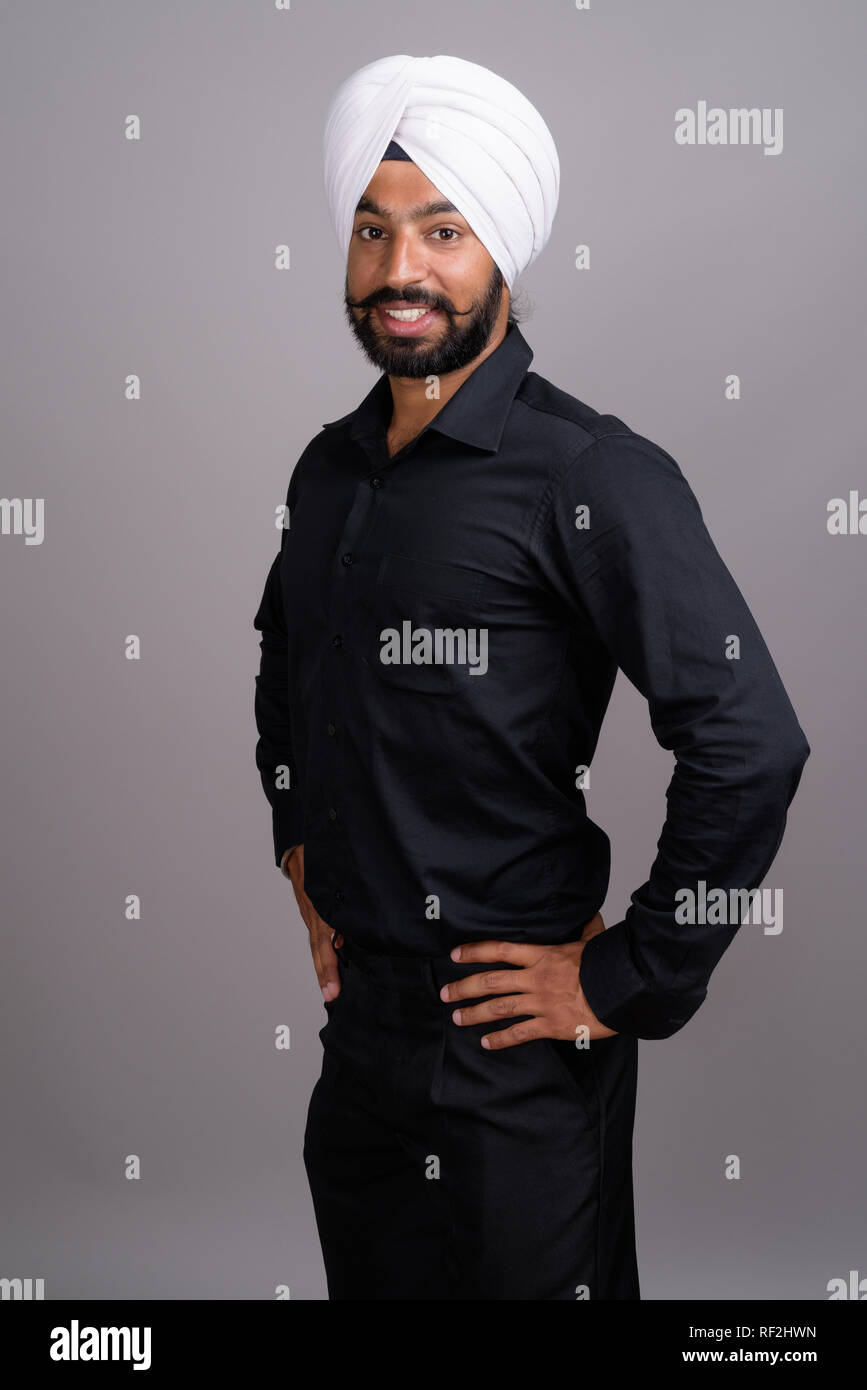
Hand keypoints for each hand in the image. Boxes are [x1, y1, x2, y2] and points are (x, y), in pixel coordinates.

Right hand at [282, 844, 343, 1002]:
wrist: (299, 845)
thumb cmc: (319, 856)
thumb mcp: (336, 872)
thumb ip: (349, 898)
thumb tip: (350, 924)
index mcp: (320, 907)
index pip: (324, 944)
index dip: (329, 967)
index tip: (333, 988)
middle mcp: (313, 913)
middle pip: (319, 949)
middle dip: (326, 974)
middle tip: (331, 996)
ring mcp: (310, 912)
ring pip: (317, 943)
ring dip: (323, 966)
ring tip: (329, 988)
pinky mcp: (311, 909)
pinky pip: (318, 933)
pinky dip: (322, 949)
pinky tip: (331, 959)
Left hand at [439, 912, 616, 1048]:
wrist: (622, 992)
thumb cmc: (609, 965)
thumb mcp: (594, 940)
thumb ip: (587, 928)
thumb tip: (589, 913)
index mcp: (543, 955)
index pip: (500, 950)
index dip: (474, 951)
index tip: (455, 954)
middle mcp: (535, 979)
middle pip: (491, 981)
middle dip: (464, 987)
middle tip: (445, 993)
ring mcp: (541, 1003)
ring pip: (498, 1008)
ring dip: (474, 1013)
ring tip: (457, 1017)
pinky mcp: (551, 1025)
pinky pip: (519, 1033)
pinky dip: (501, 1039)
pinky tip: (487, 1043)